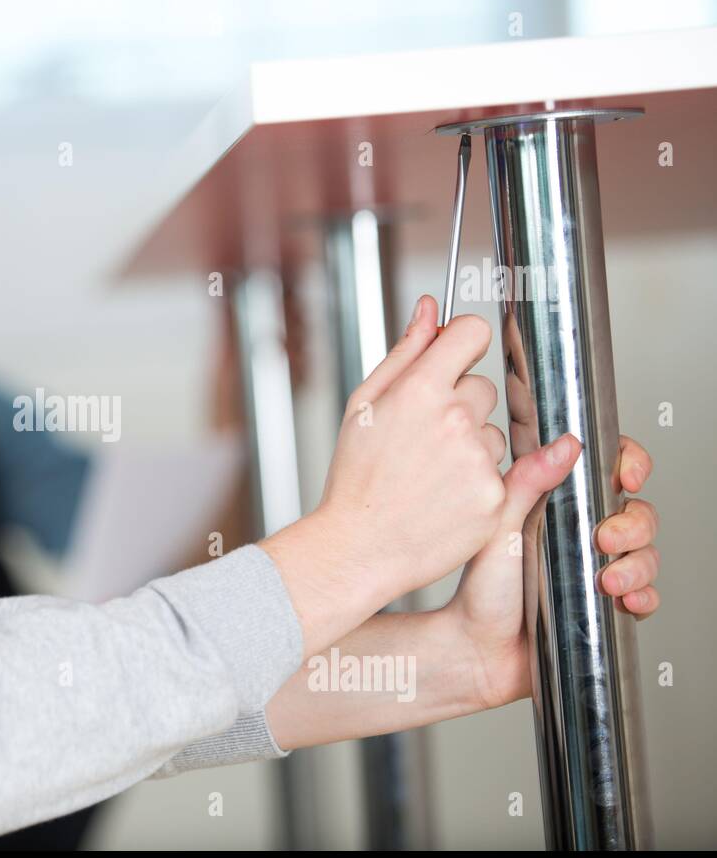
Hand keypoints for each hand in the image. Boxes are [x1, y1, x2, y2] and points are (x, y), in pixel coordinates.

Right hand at [264, 294, 506, 652]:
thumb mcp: (363, 407)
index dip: (464, 344)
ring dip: (471, 447)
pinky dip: (479, 483)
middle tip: (422, 440)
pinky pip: (503, 472)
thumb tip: (430, 309)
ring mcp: (478, 461)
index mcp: (418, 390)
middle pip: (484, 387)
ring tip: (429, 475)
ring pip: (493, 433)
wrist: (359, 548)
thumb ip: (404, 353)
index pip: (473, 333)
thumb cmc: (355, 480)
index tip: (457, 358)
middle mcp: (454, 420)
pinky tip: (444, 497)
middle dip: (459, 406)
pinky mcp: (496, 497)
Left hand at [452, 434, 659, 709]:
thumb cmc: (480, 592)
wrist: (478, 651)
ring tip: (607, 580)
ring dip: (638, 565)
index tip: (627, 476)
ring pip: (646, 554)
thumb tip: (566, 444)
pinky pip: (644, 595)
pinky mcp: (605, 605)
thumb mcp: (499, 527)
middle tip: (604, 539)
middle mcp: (581, 536)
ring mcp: (595, 570)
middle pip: (637, 513)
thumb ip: (527, 482)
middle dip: (633, 524)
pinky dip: (644, 596)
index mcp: (558, 508)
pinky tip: (626, 601)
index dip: (628, 466)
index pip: (607, 473)